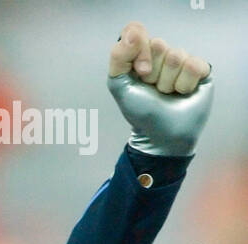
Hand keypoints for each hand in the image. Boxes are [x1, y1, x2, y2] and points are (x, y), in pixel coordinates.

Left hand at [107, 21, 212, 156]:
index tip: (139, 74)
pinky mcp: (201, 69)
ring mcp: (182, 60)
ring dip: (168, 83)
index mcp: (140, 54)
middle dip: (153, 73)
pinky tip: (182, 94)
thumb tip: (134, 34)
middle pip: (158, 44)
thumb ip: (118, 57)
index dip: (138, 50)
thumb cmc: (141, 112)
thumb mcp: (119, 85)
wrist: (162, 136)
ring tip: (167, 94)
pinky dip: (185, 85)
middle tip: (153, 89)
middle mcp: (161, 54)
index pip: (137, 31)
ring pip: (176, 56)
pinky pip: (194, 65)